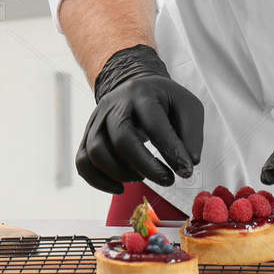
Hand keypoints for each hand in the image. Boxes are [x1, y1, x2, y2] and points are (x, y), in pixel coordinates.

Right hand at [76, 45, 202, 192]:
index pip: (154, 123)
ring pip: (96, 152)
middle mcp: (114, 105)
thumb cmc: (164, 101)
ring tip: (142, 177)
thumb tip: (188, 163)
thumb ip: (191, 134)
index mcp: (142, 94)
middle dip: (146, 165)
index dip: (171, 150)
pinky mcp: (87, 135)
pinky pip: (82, 162)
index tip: (186, 171)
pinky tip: (120, 187)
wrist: (133, 86)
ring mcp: (97, 120)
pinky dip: (98, 181)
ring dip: (121, 173)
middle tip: (167, 180)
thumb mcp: (187, 107)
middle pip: (121, 138)